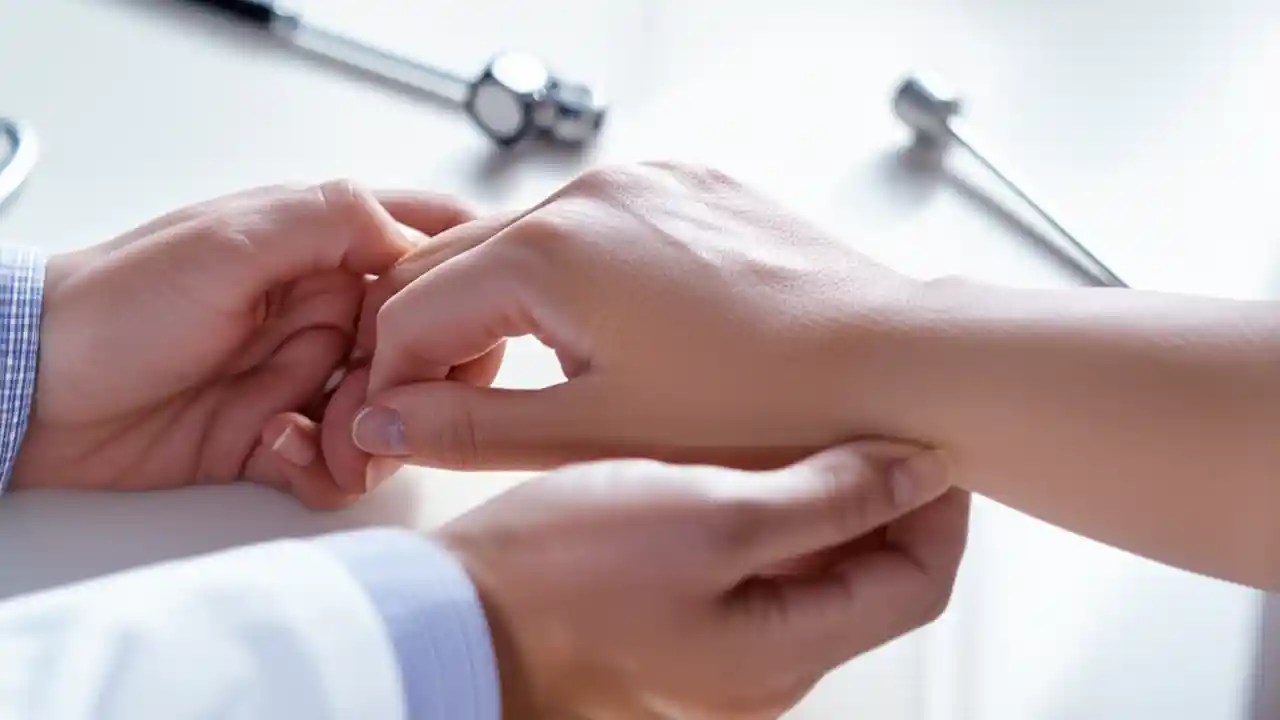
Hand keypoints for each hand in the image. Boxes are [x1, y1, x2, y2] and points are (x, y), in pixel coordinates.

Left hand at [13, 182, 472, 508]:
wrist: (32, 392)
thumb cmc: (117, 304)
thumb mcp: (232, 242)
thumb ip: (334, 220)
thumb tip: (423, 237)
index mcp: (321, 248)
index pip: (429, 251)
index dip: (462, 289)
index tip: (464, 327)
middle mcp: (322, 311)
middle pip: (425, 349)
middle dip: (416, 384)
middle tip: (380, 400)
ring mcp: (303, 377)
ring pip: (390, 415)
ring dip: (370, 435)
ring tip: (321, 435)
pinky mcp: (278, 438)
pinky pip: (340, 465)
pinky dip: (326, 469)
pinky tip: (277, 448)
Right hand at [333, 163, 916, 486]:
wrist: (891, 364)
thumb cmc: (762, 409)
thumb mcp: (598, 435)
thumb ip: (472, 427)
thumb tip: (387, 419)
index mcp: (553, 251)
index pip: (416, 306)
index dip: (393, 375)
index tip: (400, 425)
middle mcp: (592, 193)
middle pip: (458, 258)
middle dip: (435, 332)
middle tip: (443, 404)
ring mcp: (648, 181)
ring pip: (527, 237)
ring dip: (501, 301)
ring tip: (522, 375)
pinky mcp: (692, 186)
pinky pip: (597, 223)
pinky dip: (569, 273)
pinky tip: (597, 330)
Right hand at [437, 442, 968, 718]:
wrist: (451, 621)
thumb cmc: (563, 576)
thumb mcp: (709, 520)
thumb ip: (825, 501)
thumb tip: (917, 471)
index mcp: (786, 652)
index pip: (919, 582)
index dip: (937, 505)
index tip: (923, 435)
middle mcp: (763, 665)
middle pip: (869, 577)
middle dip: (881, 499)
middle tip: (867, 417)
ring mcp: (717, 650)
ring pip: (810, 570)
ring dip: (821, 501)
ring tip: (804, 424)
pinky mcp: (674, 623)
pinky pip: (751, 570)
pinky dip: (763, 515)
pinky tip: (733, 461)